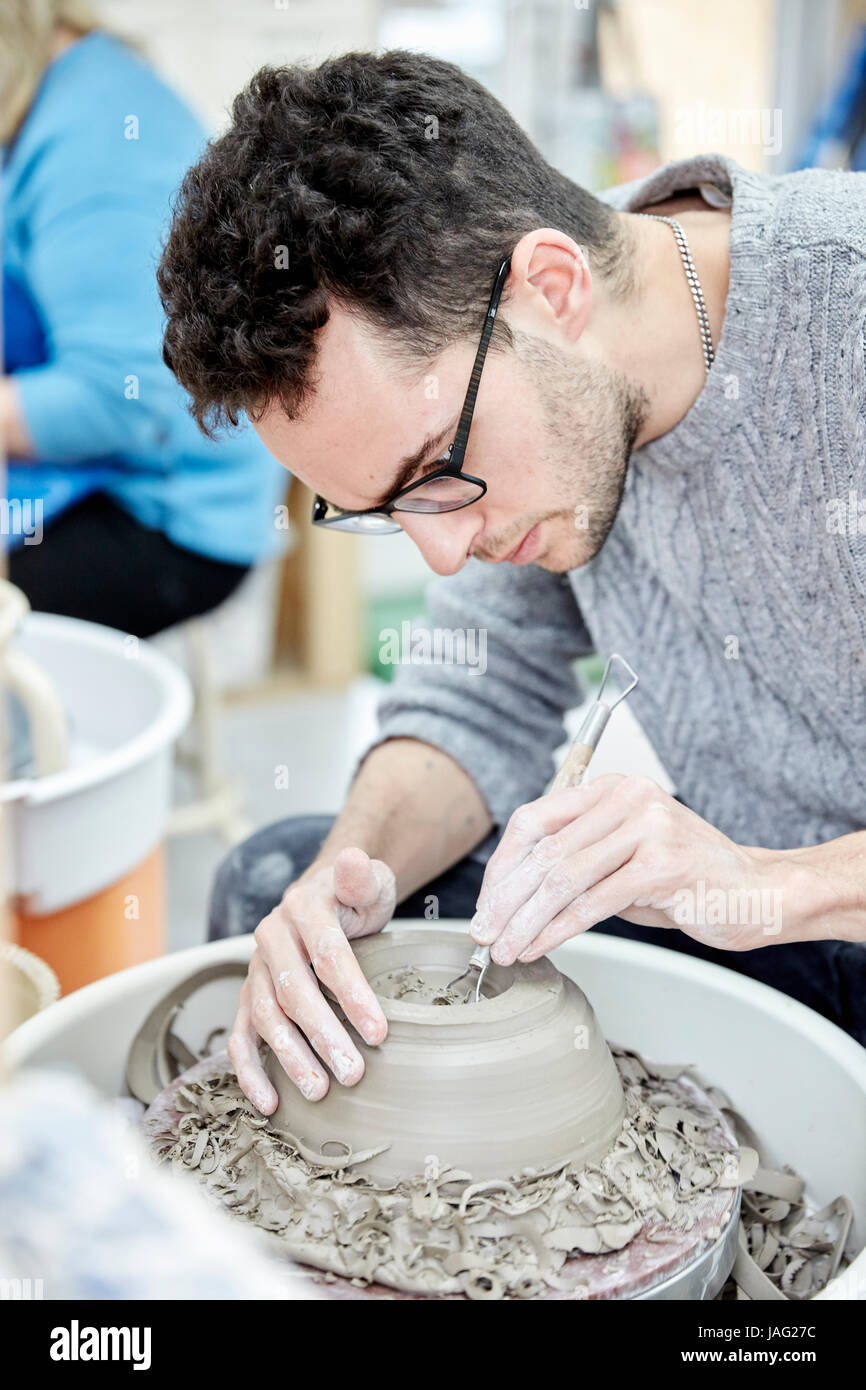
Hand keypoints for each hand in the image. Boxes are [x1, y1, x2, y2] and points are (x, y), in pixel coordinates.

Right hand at [228, 847, 395, 1111]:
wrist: (325, 898)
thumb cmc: (354, 897)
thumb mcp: (369, 879)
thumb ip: (361, 874)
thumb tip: (351, 858)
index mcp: (303, 908)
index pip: (327, 955)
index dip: (352, 994)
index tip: (379, 1032)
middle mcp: (272, 938)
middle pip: (293, 992)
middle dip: (323, 1035)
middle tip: (353, 1072)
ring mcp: (256, 969)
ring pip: (264, 1017)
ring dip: (290, 1057)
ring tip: (321, 1090)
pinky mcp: (248, 996)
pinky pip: (239, 1036)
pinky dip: (249, 1071)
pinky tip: (270, 1102)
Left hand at [470, 775, 799, 962]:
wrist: (759, 892)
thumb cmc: (690, 880)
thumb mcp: (624, 856)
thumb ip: (578, 860)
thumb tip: (515, 893)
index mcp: (612, 789)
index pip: (535, 819)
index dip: (503, 865)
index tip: (487, 902)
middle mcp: (628, 799)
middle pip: (544, 850)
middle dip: (507, 898)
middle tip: (487, 932)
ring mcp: (647, 828)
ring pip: (563, 878)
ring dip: (526, 920)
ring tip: (507, 948)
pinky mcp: (661, 866)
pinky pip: (592, 902)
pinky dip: (558, 929)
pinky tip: (540, 946)